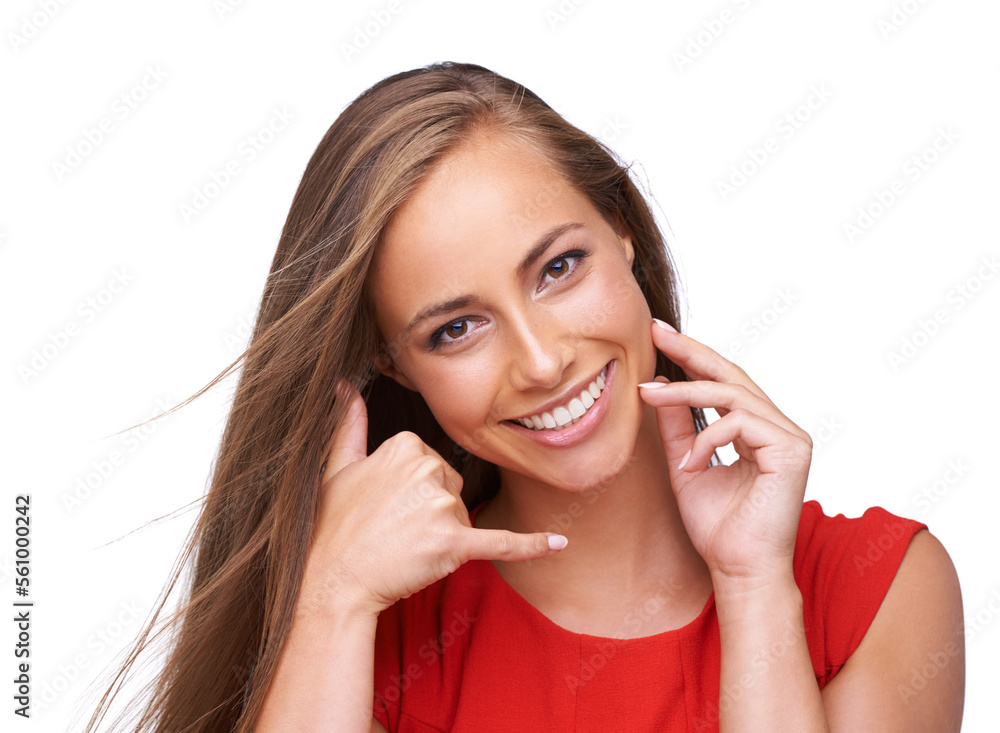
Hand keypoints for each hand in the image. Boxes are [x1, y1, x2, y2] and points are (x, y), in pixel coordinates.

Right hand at [297, 380, 566, 618]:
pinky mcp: (454, 544)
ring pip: (462, 517)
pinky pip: (500, 542)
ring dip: (442, 536)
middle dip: (430, 513)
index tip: (385, 507)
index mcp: (406, 445)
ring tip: (402, 547)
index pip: (433, 464)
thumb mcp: (335, 466)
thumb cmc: (331, 525)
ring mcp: (442, 507)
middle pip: (451, 488)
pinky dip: (531, 545)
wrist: (330, 581)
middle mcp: (428, 469)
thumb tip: (343, 386)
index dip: (413, 492)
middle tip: (392, 531)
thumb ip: (348, 423)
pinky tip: (558, 543)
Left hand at [638, 320, 811, 585]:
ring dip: (685, 394)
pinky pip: (741, 423)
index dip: (692, 357)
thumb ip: (677, 428)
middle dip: (690, 351)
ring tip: (649, 395)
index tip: (657, 336)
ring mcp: (790, 437)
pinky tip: (690, 462)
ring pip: (732, 395)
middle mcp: (778, 427)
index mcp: (757, 430)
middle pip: (732, 375)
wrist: (739, 570)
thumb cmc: (717, 528)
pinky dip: (707, 438)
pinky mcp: (792, 450)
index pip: (723, 383)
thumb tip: (660, 386)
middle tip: (656, 332)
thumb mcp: (686, 466)